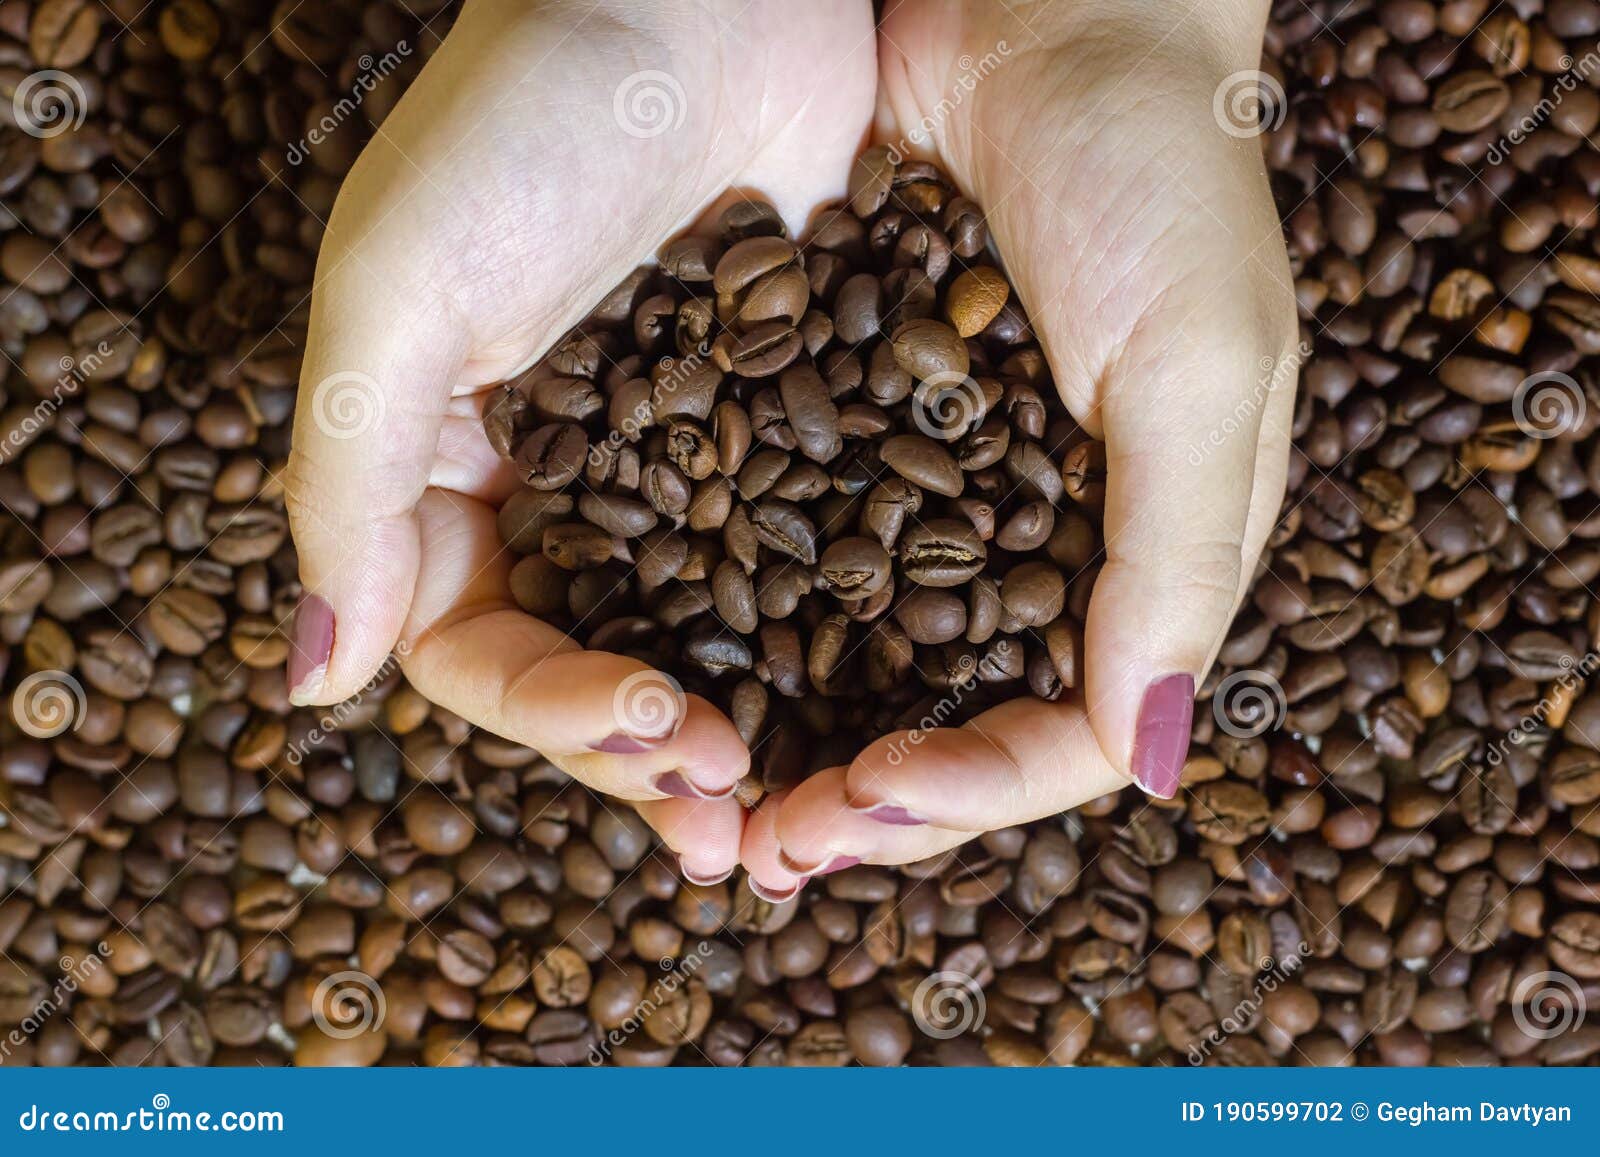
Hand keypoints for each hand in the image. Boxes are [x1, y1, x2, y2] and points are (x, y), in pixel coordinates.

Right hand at [283, 0, 875, 884]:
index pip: (480, 645)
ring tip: (796, 811)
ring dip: (741, 733)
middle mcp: (563, 486)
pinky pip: (793, 562)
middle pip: (594, 665)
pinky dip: (821, 641)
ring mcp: (676, 465)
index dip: (556, 714)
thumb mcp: (399, 290)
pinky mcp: (780, 428)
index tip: (655, 731)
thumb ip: (348, 485)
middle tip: (732, 816)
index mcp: (452, 469)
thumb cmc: (530, 116)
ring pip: (698, 637)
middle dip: (654, 753)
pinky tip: (871, 703)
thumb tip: (313, 682)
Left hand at [744, 0, 1298, 889]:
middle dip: (854, 797)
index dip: (961, 794)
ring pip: (857, 660)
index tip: (852, 805)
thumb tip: (1149, 760)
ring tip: (699, 784)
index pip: (1054, 730)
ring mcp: (937, 493)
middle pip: (942, 720)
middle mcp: (1033, 547)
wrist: (1041, 6)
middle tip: (755, 849)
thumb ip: (1178, 561)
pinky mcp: (850, 427)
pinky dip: (738, 618)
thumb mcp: (1201, 363)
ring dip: (784, 732)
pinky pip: (791, 553)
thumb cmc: (1154, 169)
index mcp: (1134, 557)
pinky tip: (672, 659)